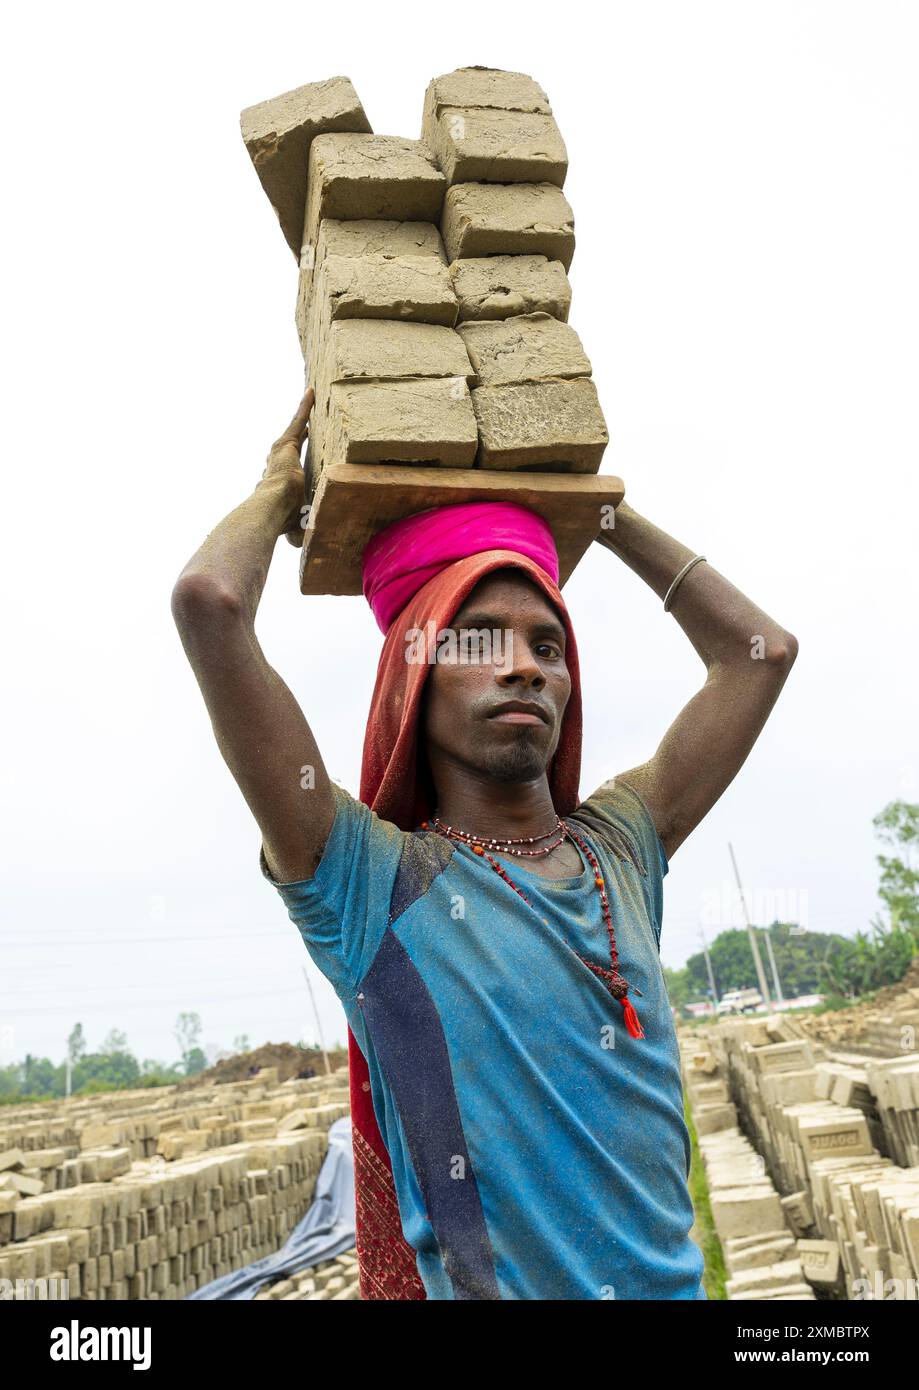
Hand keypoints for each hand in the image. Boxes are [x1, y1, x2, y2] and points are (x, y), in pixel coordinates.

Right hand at [261, 388, 314, 543]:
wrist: (272, 508)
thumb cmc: (281, 522)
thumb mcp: (294, 527)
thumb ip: (300, 531)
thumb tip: (306, 544)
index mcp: (278, 484)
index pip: (287, 470)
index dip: (293, 462)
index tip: (298, 457)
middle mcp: (275, 465)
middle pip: (289, 446)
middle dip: (297, 435)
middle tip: (307, 425)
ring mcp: (279, 452)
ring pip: (294, 430)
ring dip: (302, 415)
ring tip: (311, 398)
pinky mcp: (286, 442)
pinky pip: (299, 420)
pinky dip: (305, 406)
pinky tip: (313, 392)